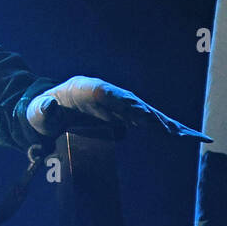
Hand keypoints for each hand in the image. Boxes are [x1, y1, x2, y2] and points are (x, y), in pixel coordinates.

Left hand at [26, 75, 210, 141]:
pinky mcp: (123, 117)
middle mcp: (107, 94)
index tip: (140, 113)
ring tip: (189, 136)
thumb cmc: (43, 111)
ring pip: (146, 113)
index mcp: (86, 89)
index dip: (125, 103)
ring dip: (165, 124)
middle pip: (133, 103)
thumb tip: (50, 105)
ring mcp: (117, 105)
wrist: (49, 112)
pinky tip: (187, 136)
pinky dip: (166, 128)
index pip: (109, 94)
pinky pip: (148, 122)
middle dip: (151, 116)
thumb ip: (43, 110)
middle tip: (170, 130)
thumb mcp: (38, 111)